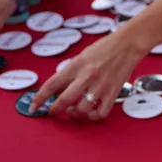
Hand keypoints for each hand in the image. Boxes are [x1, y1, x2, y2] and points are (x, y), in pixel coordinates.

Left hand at [32, 31, 147, 119]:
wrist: (127, 45)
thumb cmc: (104, 48)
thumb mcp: (81, 56)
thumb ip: (70, 72)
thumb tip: (58, 89)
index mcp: (76, 65)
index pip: (52, 84)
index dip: (40, 97)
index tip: (34, 106)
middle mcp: (87, 77)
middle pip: (65, 100)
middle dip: (55, 109)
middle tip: (53, 111)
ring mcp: (100, 86)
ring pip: (82, 109)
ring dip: (75, 114)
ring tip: (73, 111)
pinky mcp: (112, 93)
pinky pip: (100, 113)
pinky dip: (93, 117)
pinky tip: (90, 113)